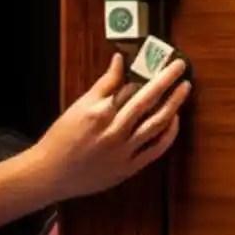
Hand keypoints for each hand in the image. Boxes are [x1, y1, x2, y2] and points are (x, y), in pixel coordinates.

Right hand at [30, 53, 190, 200]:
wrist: (50, 174)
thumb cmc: (62, 138)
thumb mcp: (79, 106)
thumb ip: (104, 84)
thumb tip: (119, 60)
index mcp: (98, 113)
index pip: (129, 87)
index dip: (147, 73)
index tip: (161, 61)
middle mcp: (113, 131)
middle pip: (147, 100)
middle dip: (166, 80)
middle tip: (179, 66)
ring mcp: (123, 151)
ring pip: (157, 123)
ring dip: (174, 103)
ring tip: (185, 88)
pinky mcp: (129, 167)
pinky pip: (156, 148)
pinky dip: (169, 133)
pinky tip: (175, 119)